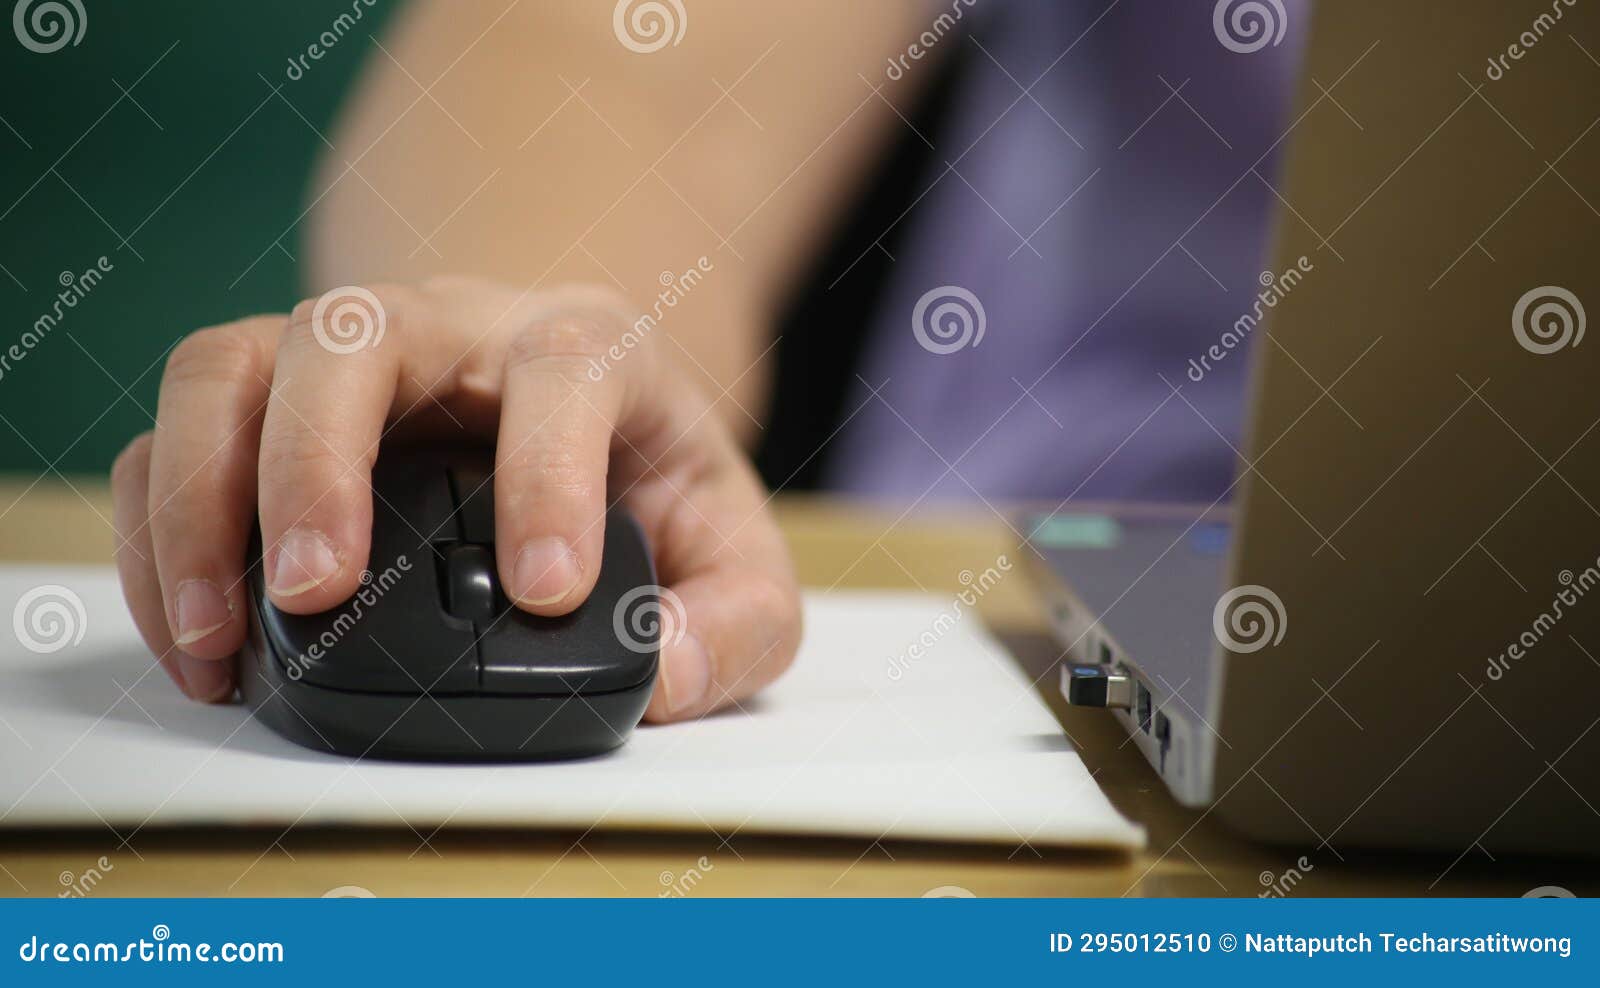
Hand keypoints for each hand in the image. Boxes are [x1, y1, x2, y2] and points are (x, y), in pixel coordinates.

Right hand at [110, 277, 800, 722]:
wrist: (577, 402)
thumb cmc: (649, 476)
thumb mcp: (731, 549)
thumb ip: (733, 618)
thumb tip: (665, 673)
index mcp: (587, 352)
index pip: (563, 373)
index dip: (549, 472)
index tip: (545, 589)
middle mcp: (455, 333)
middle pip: (356, 335)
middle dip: (318, 460)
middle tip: (315, 593)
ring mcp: (351, 360)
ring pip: (236, 363)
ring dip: (206, 492)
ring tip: (218, 630)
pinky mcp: (273, 403)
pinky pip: (184, 426)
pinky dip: (164, 522)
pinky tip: (194, 628)